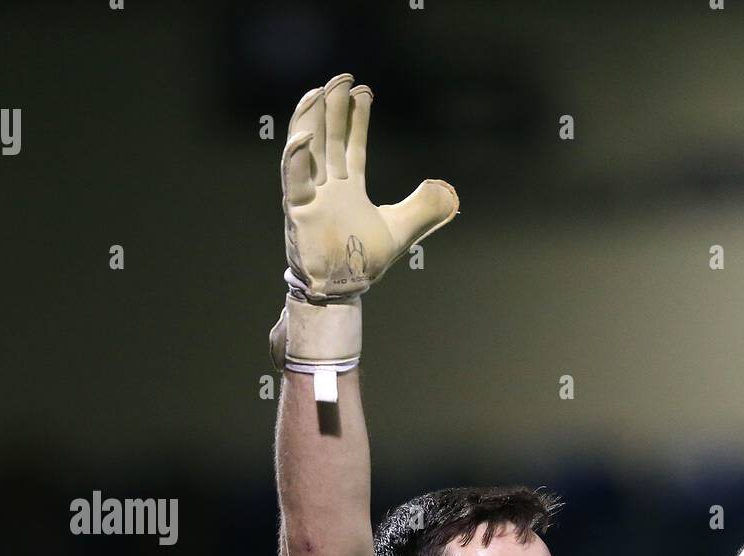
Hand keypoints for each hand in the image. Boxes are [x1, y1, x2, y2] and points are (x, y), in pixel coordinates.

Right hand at [280, 73, 458, 302]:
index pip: (352, 146)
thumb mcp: (401, 230)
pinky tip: (302, 136)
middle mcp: (327, 186)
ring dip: (311, 120)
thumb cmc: (365, 262)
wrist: (344, 290)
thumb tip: (449, 192)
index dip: (357, 119)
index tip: (364, 91)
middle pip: (330, 138)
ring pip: (308, 149)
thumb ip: (424, 209)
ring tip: (318, 90)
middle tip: (342, 77)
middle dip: (334, 108)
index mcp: (348, 188)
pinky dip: (296, 158)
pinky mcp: (298, 210)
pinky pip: (294, 179)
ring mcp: (311, 195)